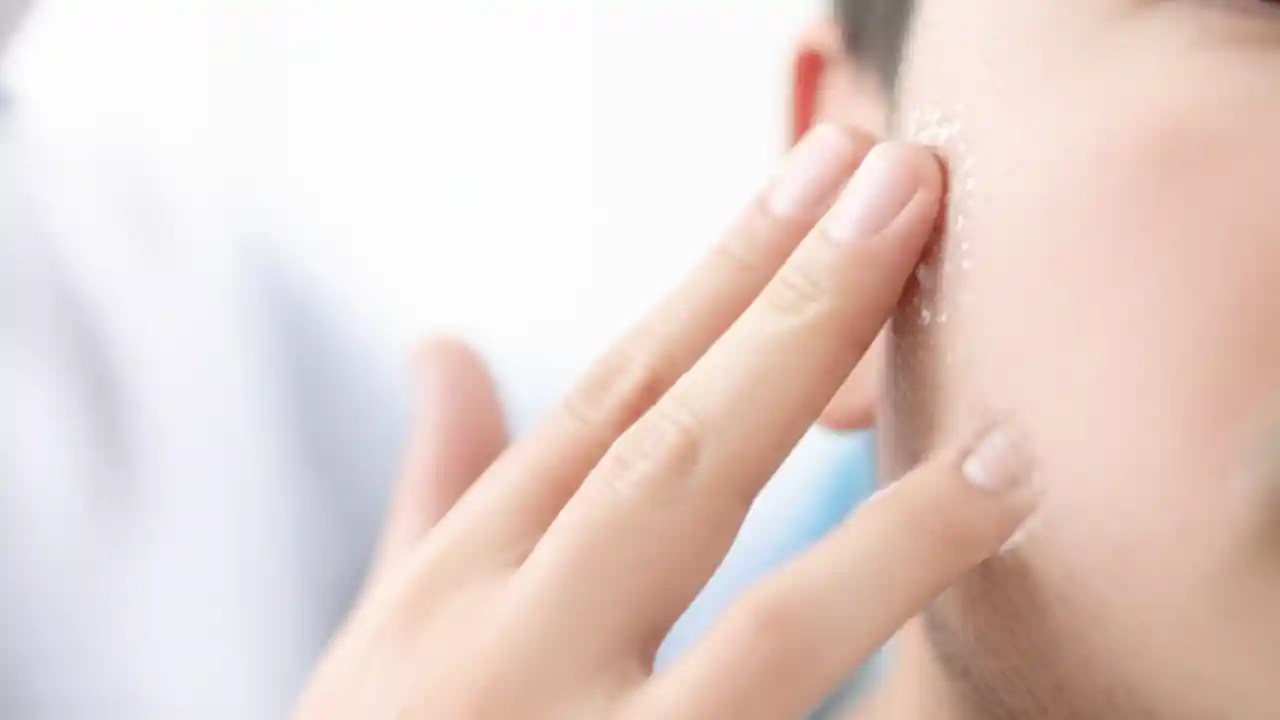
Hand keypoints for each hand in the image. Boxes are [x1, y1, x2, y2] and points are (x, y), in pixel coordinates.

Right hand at [294, 127, 1038, 719]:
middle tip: (906, 194)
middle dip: (800, 319)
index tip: (816, 177)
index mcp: (459, 576)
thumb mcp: (384, 627)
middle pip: (678, 455)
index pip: (612, 394)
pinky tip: (982, 651)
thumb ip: (434, 489)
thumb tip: (444, 349)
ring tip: (1010, 454)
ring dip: (896, 538)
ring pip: (763, 635)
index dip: (722, 278)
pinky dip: (889, 705)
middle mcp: (511, 649)